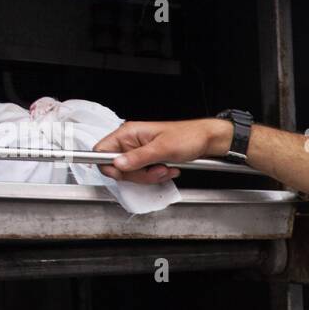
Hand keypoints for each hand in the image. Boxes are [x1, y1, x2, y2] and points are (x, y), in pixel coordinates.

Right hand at [95, 118, 231, 183]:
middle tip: (156, 170)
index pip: (101, 150)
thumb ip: (138, 158)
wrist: (206, 141)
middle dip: (138, 174)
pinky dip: (156, 176)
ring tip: (166, 168)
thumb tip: (117, 164)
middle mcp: (131, 141)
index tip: (123, 172)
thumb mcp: (162, 149)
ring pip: (132, 174)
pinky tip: (168, 169)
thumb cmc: (188, 137)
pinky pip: (144, 174)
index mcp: (129, 133)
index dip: (109, 165)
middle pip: (118, 167)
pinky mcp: (148, 159)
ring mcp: (139, 151)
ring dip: (150, 176)